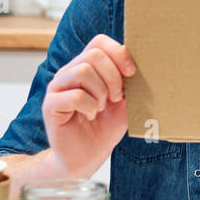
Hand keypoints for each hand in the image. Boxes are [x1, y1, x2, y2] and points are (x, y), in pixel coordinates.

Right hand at [42, 34, 135, 175]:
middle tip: (116, 98)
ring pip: (83, 71)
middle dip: (113, 77)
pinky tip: (89, 115)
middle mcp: (69, 72)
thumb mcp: (125, 102)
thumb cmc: (104, 128)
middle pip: (93, 55)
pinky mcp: (51, 105)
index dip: (119, 53)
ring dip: (101, 92)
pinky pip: (74, 95)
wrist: (86, 157)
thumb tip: (148, 65)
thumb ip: (131, 83)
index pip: (99, 42)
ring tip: (101, 108)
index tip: (132, 73)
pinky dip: (89, 106)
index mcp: (86, 66)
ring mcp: (57, 88)